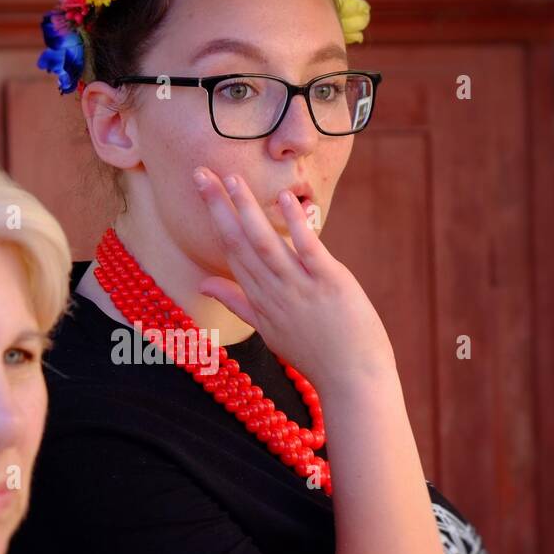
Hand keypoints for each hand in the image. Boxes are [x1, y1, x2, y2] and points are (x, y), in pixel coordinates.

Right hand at [192, 166, 395, 389]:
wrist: (352, 381)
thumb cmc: (315, 355)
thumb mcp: (269, 331)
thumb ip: (237, 302)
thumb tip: (203, 284)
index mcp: (260, 301)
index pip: (230, 252)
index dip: (214, 218)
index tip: (201, 188)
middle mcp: (273, 293)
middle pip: (239, 244)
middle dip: (218, 207)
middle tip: (200, 172)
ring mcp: (300, 288)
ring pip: (265, 243)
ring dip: (247, 210)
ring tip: (232, 179)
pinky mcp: (330, 283)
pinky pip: (308, 249)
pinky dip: (295, 224)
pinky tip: (284, 200)